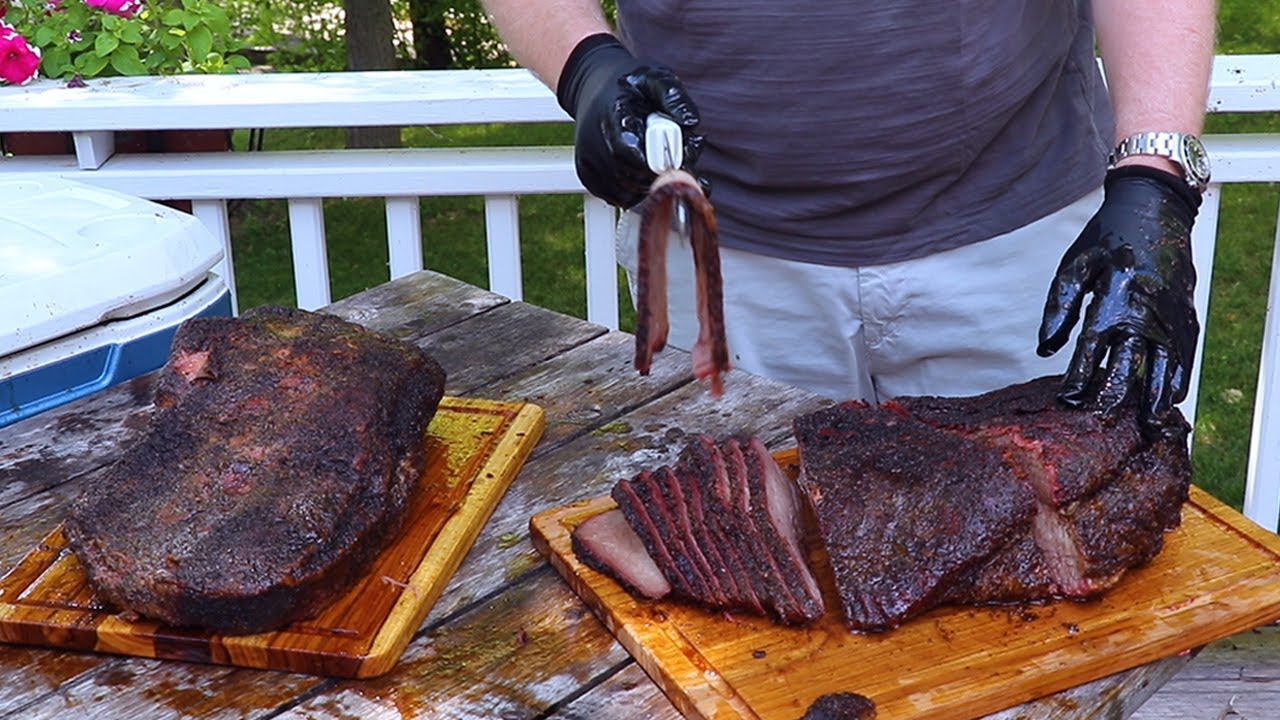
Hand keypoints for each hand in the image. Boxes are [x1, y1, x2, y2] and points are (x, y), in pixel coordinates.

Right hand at [556, 34, 704, 207]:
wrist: (594, 87)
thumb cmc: (628, 85)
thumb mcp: (656, 79)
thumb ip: (675, 98)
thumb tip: (690, 122)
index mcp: (612, 116)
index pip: (630, 153)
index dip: (657, 164)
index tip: (679, 161)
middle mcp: (595, 142)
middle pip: (630, 178)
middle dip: (661, 177)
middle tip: (678, 161)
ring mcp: (589, 162)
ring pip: (625, 193)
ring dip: (651, 187)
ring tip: (661, 163)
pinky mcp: (588, 176)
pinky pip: (615, 198)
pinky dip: (636, 192)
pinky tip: (644, 173)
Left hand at [1037, 166, 1200, 437]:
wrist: (1154, 209)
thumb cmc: (1108, 237)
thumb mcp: (1074, 265)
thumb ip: (1059, 309)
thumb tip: (1044, 349)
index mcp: (1114, 298)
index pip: (1093, 347)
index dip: (1079, 376)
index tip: (1067, 400)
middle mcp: (1146, 310)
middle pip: (1132, 363)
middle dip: (1117, 394)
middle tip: (1105, 421)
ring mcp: (1171, 313)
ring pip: (1165, 364)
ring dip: (1155, 396)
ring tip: (1148, 424)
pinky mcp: (1186, 312)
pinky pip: (1186, 352)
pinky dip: (1180, 376)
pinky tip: (1171, 398)